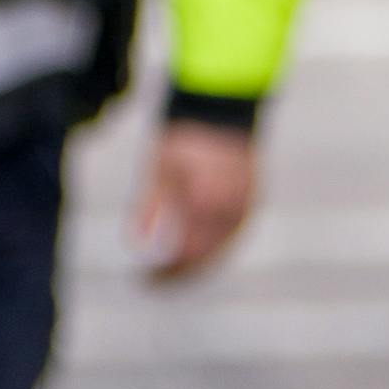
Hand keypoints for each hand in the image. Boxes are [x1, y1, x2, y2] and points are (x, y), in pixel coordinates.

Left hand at [128, 116, 256, 281]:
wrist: (221, 104)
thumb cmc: (183, 134)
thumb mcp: (157, 169)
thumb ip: (148, 207)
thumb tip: (135, 245)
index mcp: (205, 204)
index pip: (184, 254)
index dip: (164, 273)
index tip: (143, 283)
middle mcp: (230, 210)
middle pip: (206, 257)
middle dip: (180, 274)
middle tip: (156, 284)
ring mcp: (245, 205)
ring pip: (222, 248)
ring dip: (198, 264)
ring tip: (174, 273)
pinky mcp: (252, 199)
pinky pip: (232, 234)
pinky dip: (214, 247)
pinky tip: (197, 251)